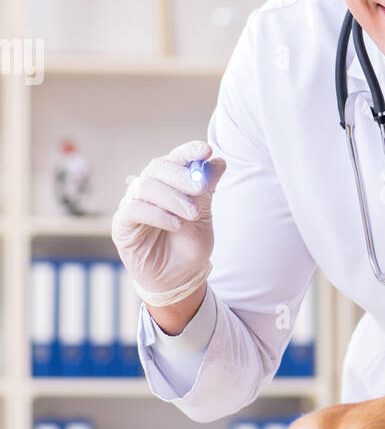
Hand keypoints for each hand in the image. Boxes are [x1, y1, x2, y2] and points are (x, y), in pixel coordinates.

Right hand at [111, 139, 226, 306]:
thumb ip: (207, 190)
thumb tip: (218, 161)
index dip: (188, 151)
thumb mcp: (203, 216)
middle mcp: (149, 188)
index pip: (175, 158)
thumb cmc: (189, 244)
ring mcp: (132, 204)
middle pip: (157, 167)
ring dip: (172, 197)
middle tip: (200, 186)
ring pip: (145, 186)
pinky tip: (175, 225)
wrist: (179, 278)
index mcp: (170, 182)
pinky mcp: (122, 224)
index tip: (207, 150)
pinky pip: (133, 209)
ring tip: (191, 214)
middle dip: (180, 174)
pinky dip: (157, 214)